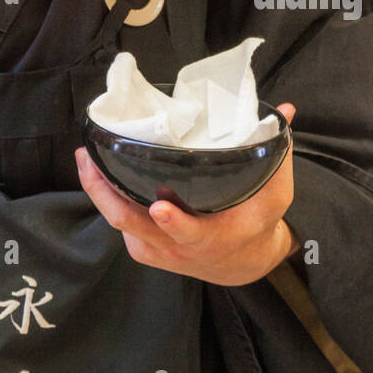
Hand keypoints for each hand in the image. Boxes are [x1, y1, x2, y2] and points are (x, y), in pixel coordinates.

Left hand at [75, 104, 298, 286]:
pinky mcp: (146, 250)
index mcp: (217, 235)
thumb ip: (277, 150)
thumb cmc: (257, 218)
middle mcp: (183, 248)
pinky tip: (95, 174)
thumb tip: (287, 110)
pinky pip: (122, 227)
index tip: (160, 205)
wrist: (242, 262)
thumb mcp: (275, 189)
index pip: (192, 234)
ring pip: (122, 225)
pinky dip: (106, 201)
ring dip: (99, 193)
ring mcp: (161, 251)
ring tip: (85, 159)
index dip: (174, 224)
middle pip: (136, 226)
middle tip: (89, 160)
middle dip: (108, 195)